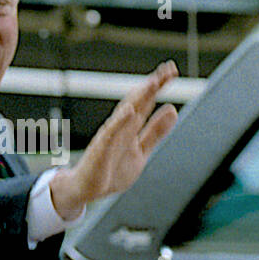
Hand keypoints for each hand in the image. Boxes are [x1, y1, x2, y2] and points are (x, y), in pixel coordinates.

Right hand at [50, 61, 178, 218]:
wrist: (86, 189)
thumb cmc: (111, 170)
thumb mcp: (141, 151)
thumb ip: (156, 132)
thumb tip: (173, 111)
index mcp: (131, 127)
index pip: (146, 102)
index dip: (158, 87)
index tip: (172, 71)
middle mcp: (120, 126)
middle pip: (138, 101)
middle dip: (152, 85)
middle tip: (168, 69)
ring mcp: (110, 136)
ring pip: (126, 112)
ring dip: (139, 97)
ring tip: (152, 83)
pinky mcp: (100, 148)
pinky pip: (110, 133)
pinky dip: (120, 121)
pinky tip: (129, 110)